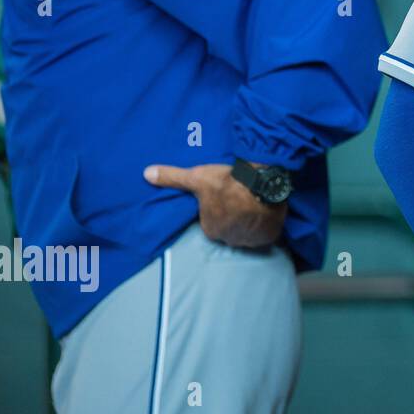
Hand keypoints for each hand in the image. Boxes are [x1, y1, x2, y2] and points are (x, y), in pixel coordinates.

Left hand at [143, 162, 285, 247]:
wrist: (264, 184)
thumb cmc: (228, 182)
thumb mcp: (197, 177)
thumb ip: (172, 177)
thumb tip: (146, 173)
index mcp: (210, 229)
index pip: (212, 221)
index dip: (217, 209)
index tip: (224, 196)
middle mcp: (229, 239)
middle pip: (229, 228)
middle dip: (233, 217)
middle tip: (239, 199)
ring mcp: (250, 239)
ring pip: (247, 232)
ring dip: (249, 222)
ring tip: (254, 204)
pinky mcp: (268, 237)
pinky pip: (264, 234)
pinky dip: (265, 226)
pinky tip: (265, 213)